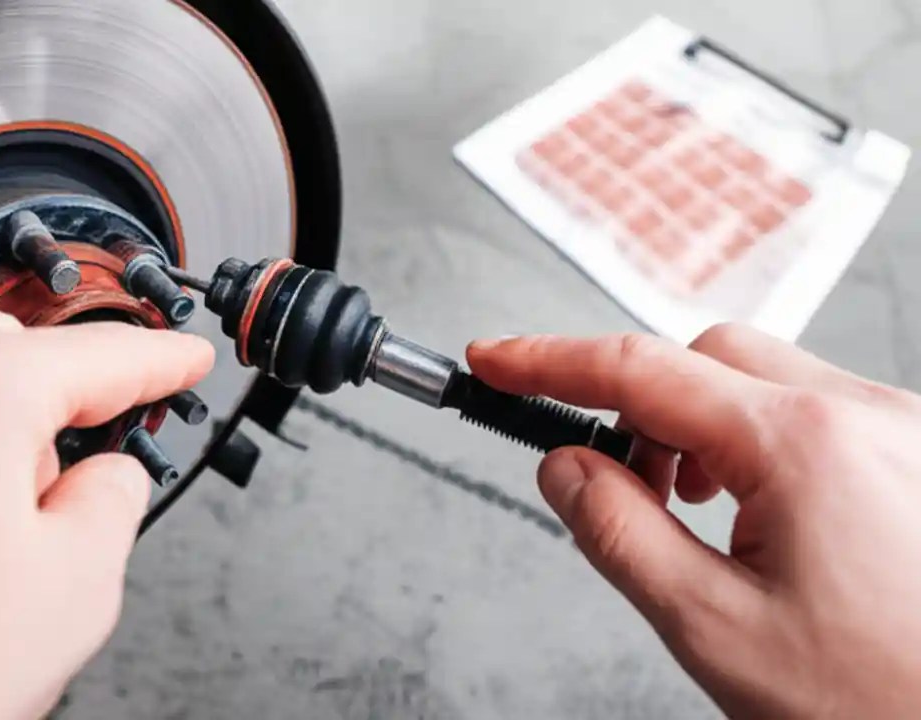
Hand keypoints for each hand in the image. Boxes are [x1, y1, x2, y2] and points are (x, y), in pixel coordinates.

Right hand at [469, 324, 920, 718]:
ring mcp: (902, 433)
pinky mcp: (916, 459)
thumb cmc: (881, 703)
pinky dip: (755, 444)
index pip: (642, 370)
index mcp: (805, 445)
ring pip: (763, 382)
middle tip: (609, 480)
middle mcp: (865, 416)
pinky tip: (755, 514)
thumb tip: (564, 466)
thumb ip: (619, 532)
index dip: (550, 363)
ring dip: (699, 428)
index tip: (495, 363)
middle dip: (638, 406)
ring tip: (692, 513)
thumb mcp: (713, 628)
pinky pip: (814, 413)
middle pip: (706, 360)